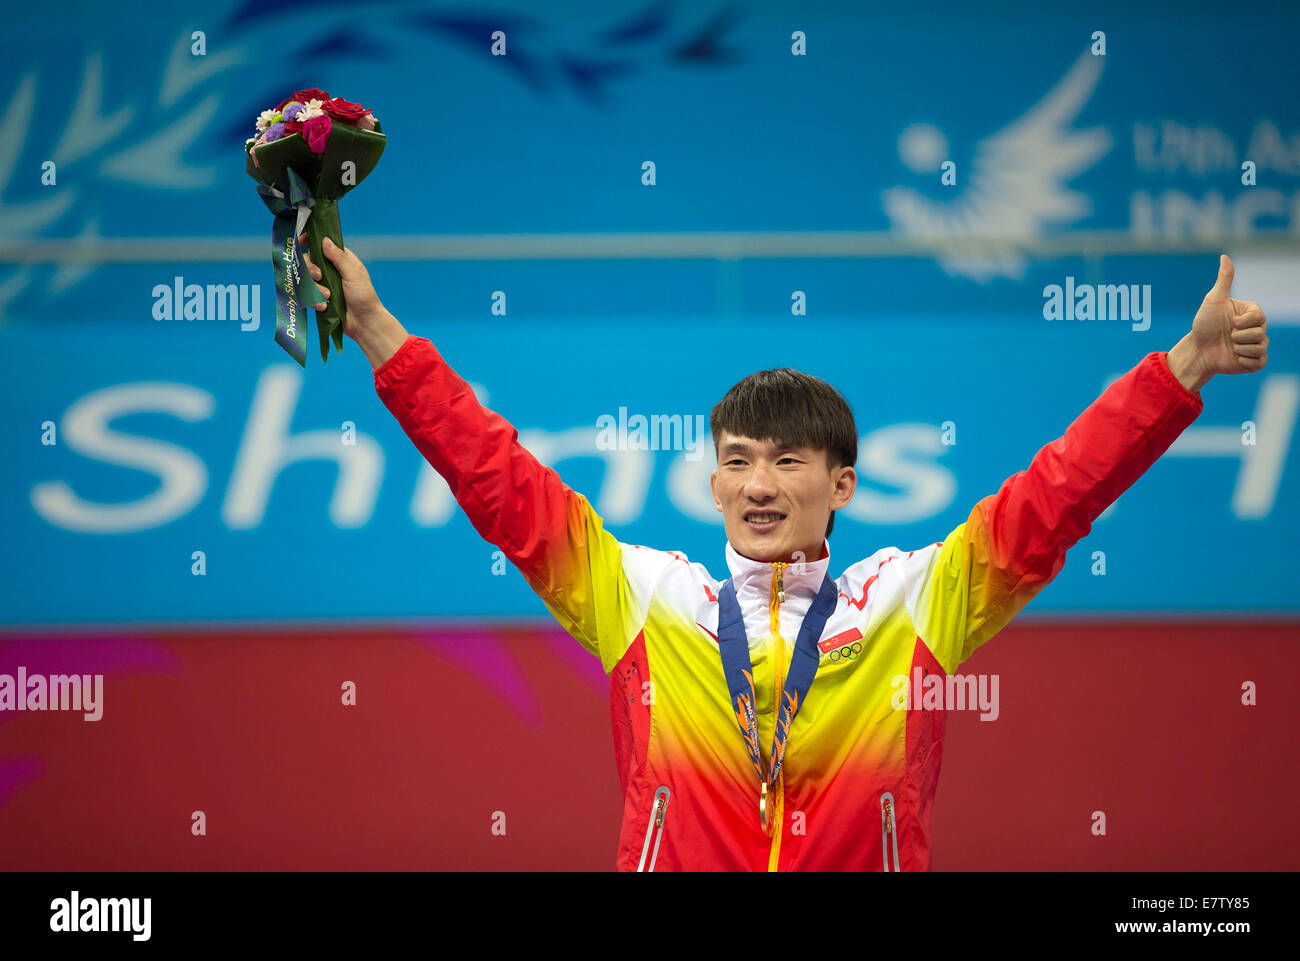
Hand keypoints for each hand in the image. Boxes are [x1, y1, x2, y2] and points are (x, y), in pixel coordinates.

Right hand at [299, 233, 385, 338]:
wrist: (364, 323)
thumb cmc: (364, 297)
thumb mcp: (354, 274)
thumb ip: (339, 258)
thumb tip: (325, 240)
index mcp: (340, 259)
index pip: (320, 244)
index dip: (309, 241)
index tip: (301, 241)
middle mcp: (329, 270)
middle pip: (306, 261)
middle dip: (310, 269)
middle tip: (319, 276)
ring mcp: (322, 284)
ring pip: (304, 279)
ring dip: (314, 288)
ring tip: (328, 297)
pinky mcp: (317, 298)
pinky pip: (306, 296)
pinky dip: (314, 301)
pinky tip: (325, 307)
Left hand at [1187, 254, 1269, 377]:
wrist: (1197, 350)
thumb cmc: (1204, 324)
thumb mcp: (1213, 301)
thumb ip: (1224, 280)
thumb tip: (1224, 256)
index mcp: (1251, 313)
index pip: (1259, 317)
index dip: (1243, 322)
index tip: (1230, 323)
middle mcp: (1257, 328)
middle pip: (1260, 332)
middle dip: (1238, 336)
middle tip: (1227, 337)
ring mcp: (1257, 344)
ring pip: (1260, 346)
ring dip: (1239, 348)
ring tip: (1229, 347)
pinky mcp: (1255, 361)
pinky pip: (1259, 361)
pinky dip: (1244, 361)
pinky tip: (1234, 358)